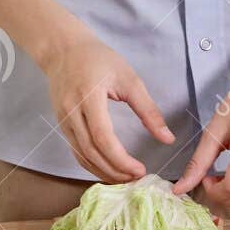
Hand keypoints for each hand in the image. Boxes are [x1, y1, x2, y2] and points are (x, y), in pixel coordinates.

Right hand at [43, 35, 174, 181]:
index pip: (102, 137)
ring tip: (125, 179)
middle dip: (114, 170)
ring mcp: (63, 120)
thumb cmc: (98, 59)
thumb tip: (168, 138)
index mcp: (89, 97)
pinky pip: (75, 151)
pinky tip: (108, 170)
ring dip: (103, 171)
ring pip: (81, 155)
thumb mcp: (128, 78)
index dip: (121, 158)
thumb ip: (148, 110)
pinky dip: (91, 165)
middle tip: (136, 179)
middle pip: (91, 151)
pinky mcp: (61, 125)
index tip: (140, 169)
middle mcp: (71, 111)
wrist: (63, 50)